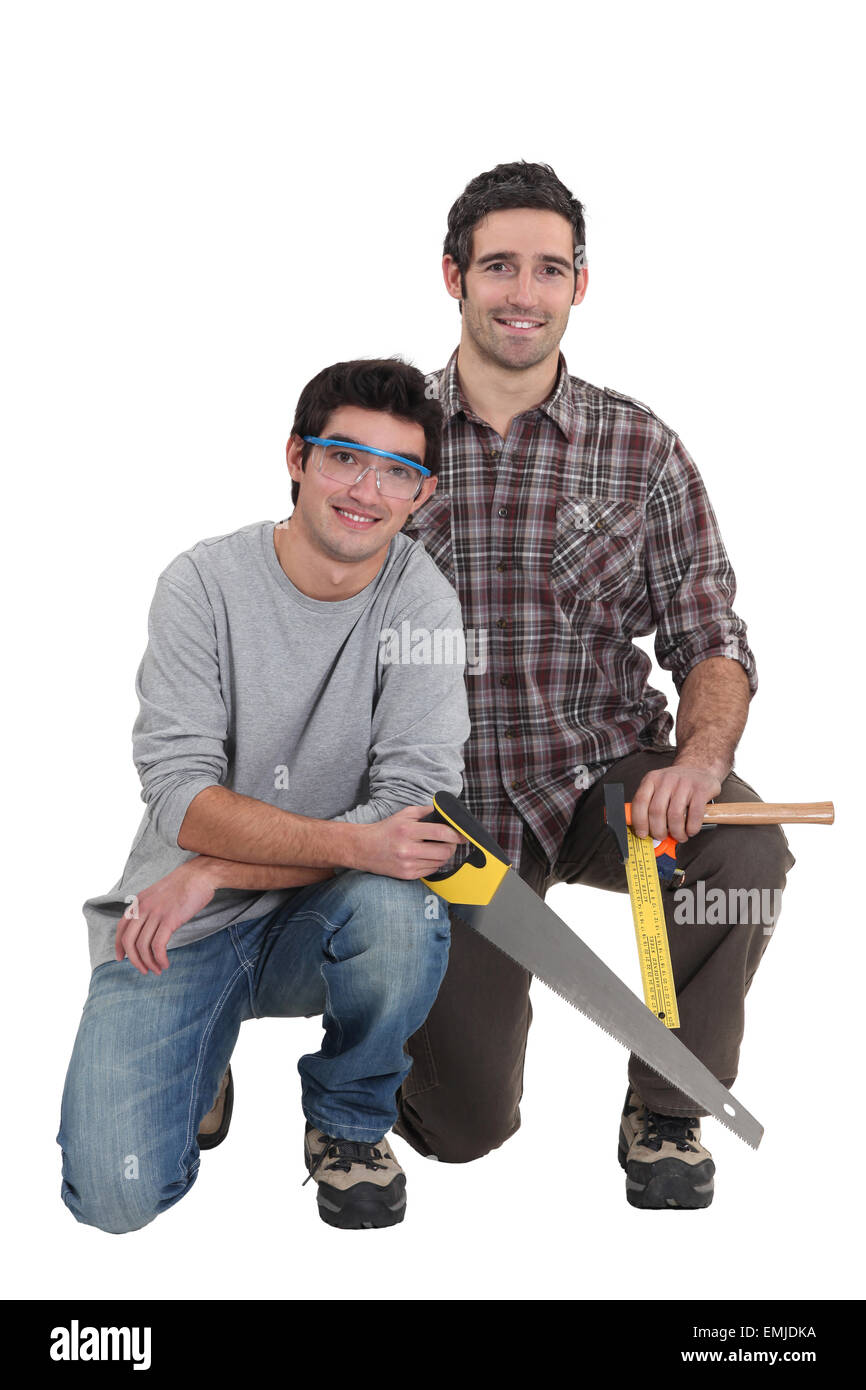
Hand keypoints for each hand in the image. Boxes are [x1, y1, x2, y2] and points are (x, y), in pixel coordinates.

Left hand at [115, 858, 218, 975]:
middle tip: (142, 970)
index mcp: (139, 901)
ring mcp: (155, 913)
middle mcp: (143, 908)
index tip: (121, 958)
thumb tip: (148, 927)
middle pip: (129, 940)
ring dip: (148, 962)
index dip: (119, 946)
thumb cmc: (184, 884)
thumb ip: (150, 907)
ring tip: (157, 970)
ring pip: (143, 946)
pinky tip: (165, 963)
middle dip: (134, 959)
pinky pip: (158, 946)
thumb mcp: (158, 893)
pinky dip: (160, 958)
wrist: (199, 875)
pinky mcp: (169, 920)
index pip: (121, 927)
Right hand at [356, 805, 467, 879]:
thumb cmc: (386, 830)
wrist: (364, 848)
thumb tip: (447, 813)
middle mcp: (408, 849)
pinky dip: (434, 863)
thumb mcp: (404, 814)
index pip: (441, 832)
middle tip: (449, 841)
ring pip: (440, 862)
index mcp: (408, 830)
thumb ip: (426, 811)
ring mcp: (408, 864)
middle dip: (452, 846)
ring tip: (436, 848)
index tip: (462, 834)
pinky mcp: (407, 875)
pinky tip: (427, 856)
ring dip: (443, 855)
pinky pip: (431, 870)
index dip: (456, 834)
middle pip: (445, 851)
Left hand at [630, 765, 722, 842]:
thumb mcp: (658, 786)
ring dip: (676, 832)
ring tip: (679, 836)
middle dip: (658, 830)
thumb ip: (648, 804)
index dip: (639, 821)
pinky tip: (690, 830)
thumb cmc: (676, 783)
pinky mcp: (700, 790)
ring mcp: (684, 784)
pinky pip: (694, 814)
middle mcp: (666, 780)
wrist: (699, 768)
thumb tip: (642, 829)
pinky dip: (691, 828)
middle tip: (661, 837)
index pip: (640, 801)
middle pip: (656, 811)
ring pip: (674, 815)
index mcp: (652, 779)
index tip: (642, 834)